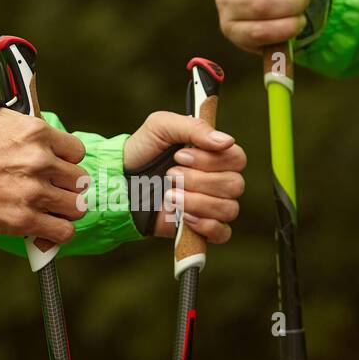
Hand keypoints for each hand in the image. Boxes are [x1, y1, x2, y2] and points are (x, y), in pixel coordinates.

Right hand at [0, 109, 87, 243]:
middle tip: (53, 190)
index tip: (56, 167)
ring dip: (66, 209)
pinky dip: (58, 232)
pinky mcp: (24, 219)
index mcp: (37, 133)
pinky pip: (63, 231)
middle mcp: (40, 161)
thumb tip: (48, 133)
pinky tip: (48, 227)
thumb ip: (29, 124)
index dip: (67, 161)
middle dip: (68, 186)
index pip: (77, 151)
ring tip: (51, 209)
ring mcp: (34, 192)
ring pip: (77, 206)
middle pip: (80, 180)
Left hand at [124, 112, 246, 243]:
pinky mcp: (202, 228)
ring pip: (227, 208)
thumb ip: (194, 127)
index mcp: (216, 156)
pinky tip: (184, 216)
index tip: (179, 156)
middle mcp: (220, 180)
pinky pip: (223, 233)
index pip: (237, 158)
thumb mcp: (162, 126)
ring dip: (196, 201)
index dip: (211, 160)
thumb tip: (227, 140)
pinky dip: (206, 225)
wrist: (121, 182)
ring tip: (169, 195)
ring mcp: (212, 206)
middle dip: (198, 180)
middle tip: (169, 175)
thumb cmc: (143, 151)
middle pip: (234, 184)